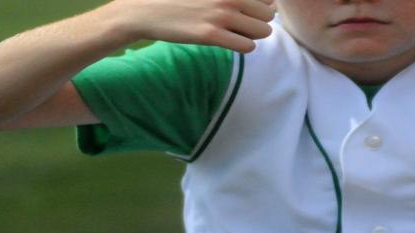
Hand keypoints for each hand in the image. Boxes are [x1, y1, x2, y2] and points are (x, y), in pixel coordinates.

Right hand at [107, 0, 275, 52]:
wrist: (146, 10)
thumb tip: (266, 2)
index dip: (261, 5)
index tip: (247, 10)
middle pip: (269, 15)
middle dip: (259, 21)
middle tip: (241, 24)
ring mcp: (220, 15)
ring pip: (263, 31)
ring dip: (253, 35)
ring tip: (236, 33)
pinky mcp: (211, 35)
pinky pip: (247, 46)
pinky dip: (242, 46)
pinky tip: (228, 41)